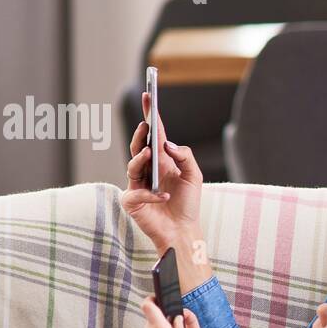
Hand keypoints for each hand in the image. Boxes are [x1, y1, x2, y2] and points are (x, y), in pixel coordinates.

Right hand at [120, 92, 204, 251]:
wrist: (184, 231)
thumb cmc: (188, 204)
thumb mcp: (194, 176)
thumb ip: (185, 156)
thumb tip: (166, 144)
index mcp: (162, 161)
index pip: (155, 135)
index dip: (151, 116)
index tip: (149, 96)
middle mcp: (147, 170)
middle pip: (139, 146)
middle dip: (141, 134)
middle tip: (147, 125)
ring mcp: (137, 184)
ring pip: (132, 165)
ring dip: (141, 159)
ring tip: (151, 155)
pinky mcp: (132, 202)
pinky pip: (136, 193)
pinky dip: (150, 195)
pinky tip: (164, 196)